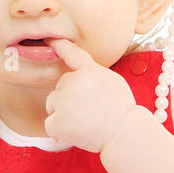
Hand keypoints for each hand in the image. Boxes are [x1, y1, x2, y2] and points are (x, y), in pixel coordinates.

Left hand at [44, 38, 136, 152]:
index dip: (59, 45)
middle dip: (68, 97)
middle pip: (60, 86)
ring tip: (84, 122)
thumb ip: (93, 75)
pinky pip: (50, 124)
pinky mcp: (56, 121)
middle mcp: (73, 81)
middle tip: (89, 111)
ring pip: (52, 104)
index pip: (71, 54)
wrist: (124, 134)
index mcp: (89, 70)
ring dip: (62, 113)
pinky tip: (76, 133)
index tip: (49, 39)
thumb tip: (78, 76)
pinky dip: (59, 131)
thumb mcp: (113, 82)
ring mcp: (63, 101)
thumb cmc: (122, 111)